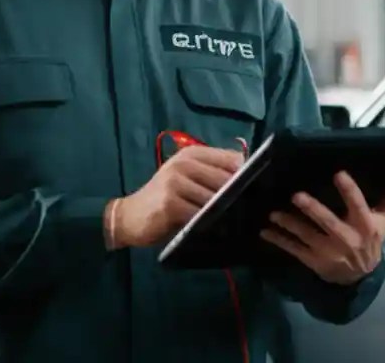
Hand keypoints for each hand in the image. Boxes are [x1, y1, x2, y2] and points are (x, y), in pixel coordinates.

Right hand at [113, 146, 243, 247]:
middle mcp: (184, 163)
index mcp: (192, 153)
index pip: (231, 158)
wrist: (129, 216)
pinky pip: (199, 214)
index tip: (256, 190)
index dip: (246, 175)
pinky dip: (209, 223)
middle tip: (248, 210)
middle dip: (237, 195)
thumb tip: (249, 180)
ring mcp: (175, 181)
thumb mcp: (187, 178)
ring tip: (232, 222)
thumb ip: (213, 174)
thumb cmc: (164, 198)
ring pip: (213, 198)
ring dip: (224, 211)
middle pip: (225, 178)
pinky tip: (214, 229)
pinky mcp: (170, 202)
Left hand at [261, 172, 384, 285]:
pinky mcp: (314, 261)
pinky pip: (294, 250)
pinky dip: (279, 240)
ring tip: (274, 213)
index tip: (338, 173)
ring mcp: (329, 252)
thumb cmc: (372, 239)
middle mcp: (347, 239)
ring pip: (307, 236)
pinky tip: (266, 232)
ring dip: (289, 224)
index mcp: (365, 226)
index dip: (349, 191)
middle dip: (312, 209)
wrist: (360, 276)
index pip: (358, 205)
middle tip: (296, 195)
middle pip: (328, 222)